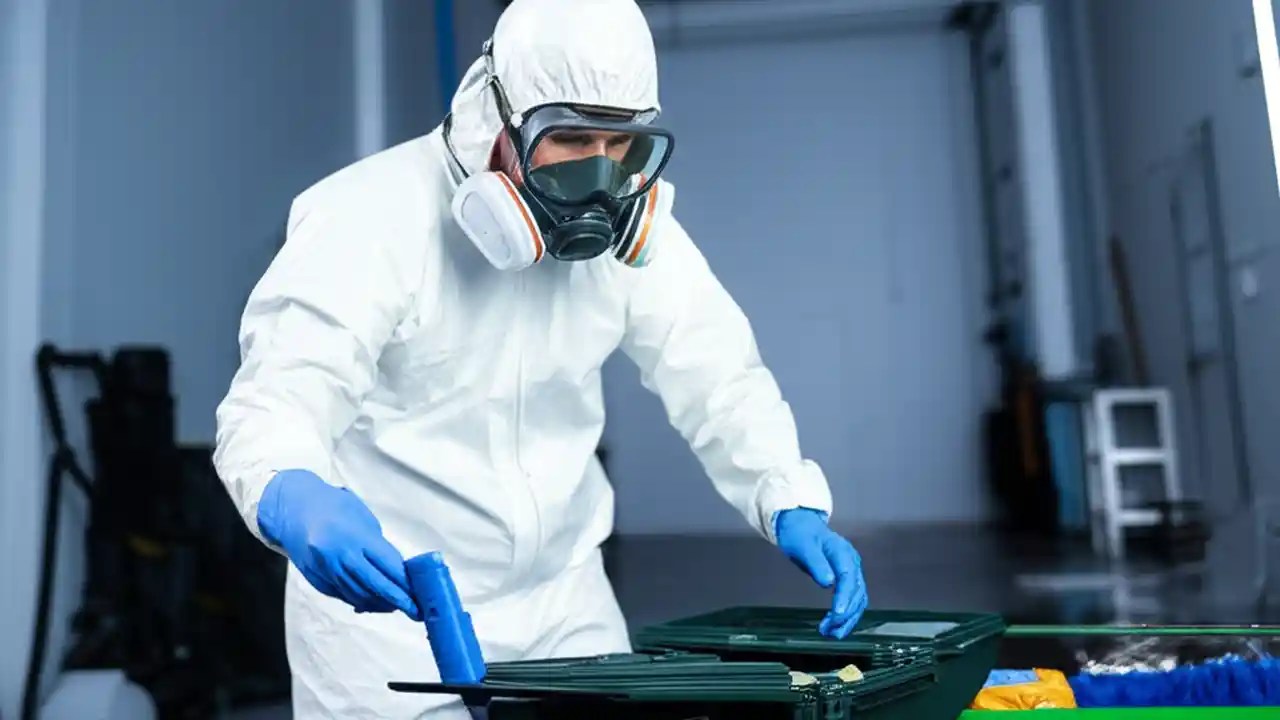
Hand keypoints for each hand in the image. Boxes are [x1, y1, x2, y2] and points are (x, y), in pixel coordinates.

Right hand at [258, 469, 420, 618]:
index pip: (389, 567)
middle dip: (399, 601)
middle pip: (376, 586)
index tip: (420, 593)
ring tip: (397, 606)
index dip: (406, 583)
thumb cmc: (334, 507)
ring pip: (360, 596)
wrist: (294, 510)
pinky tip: (374, 603)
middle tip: (416, 610)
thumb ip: (379, 547)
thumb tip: (398, 571)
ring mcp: (328, 571)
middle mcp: (342, 557)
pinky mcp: (318, 580)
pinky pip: (345, 596)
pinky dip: (361, 602)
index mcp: (357, 538)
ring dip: (381, 604)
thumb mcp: (363, 520)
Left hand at [775, 508, 867, 638]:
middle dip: (845, 614)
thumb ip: (816, 563)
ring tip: (832, 634)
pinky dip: (847, 615)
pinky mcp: (848, 580)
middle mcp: (853, 563)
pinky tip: (836, 626)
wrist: (801, 525)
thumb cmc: (800, 534)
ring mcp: (852, 572)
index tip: (836, 614)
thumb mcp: (803, 546)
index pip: (848, 579)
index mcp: (843, 553)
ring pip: (858, 600)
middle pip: (856, 593)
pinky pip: (853, 600)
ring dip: (848, 619)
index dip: (844, 598)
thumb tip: (828, 582)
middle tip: (829, 630)